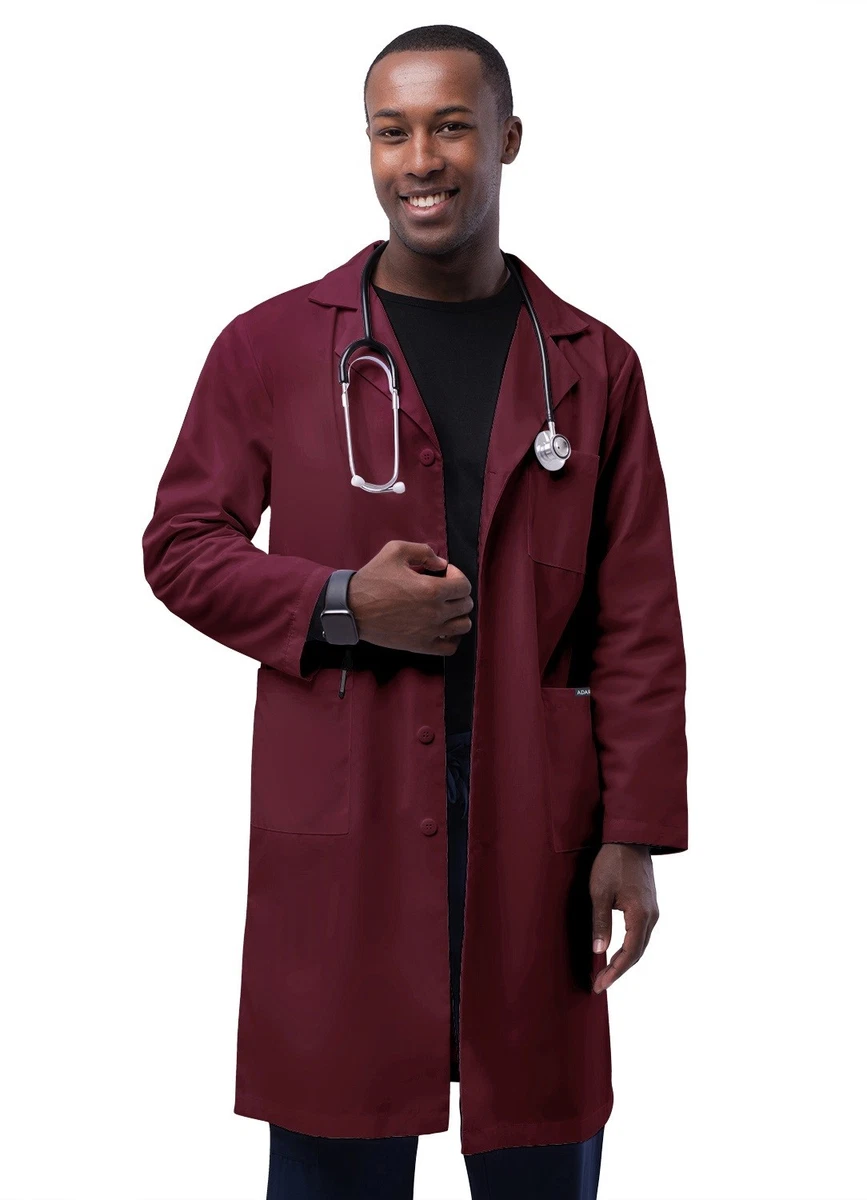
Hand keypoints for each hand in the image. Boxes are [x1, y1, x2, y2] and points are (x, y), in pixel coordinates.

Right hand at [347, 540, 472, 655]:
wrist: (352, 609)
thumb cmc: (372, 579)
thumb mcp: (395, 551)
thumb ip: (423, 551)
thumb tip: (441, 564)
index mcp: (432, 590)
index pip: (464, 585)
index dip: (457, 575)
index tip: (443, 573)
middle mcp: (435, 613)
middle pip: (466, 605)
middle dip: (458, 593)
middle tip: (443, 589)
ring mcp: (429, 632)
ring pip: (463, 626)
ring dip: (458, 615)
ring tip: (445, 608)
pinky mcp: (421, 646)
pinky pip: (450, 647)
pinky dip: (452, 637)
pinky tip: (442, 628)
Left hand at [589, 844, 658, 992]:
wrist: (630, 838)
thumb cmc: (612, 862)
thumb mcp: (599, 892)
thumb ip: (600, 922)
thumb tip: (599, 951)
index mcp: (640, 915)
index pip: (629, 953)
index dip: (615, 972)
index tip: (600, 985)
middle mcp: (651, 916)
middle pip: (637, 953)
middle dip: (618, 971)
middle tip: (599, 984)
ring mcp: (652, 911)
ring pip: (640, 944)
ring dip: (624, 961)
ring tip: (606, 973)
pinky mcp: (648, 905)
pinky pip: (641, 934)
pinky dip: (629, 947)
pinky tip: (617, 952)